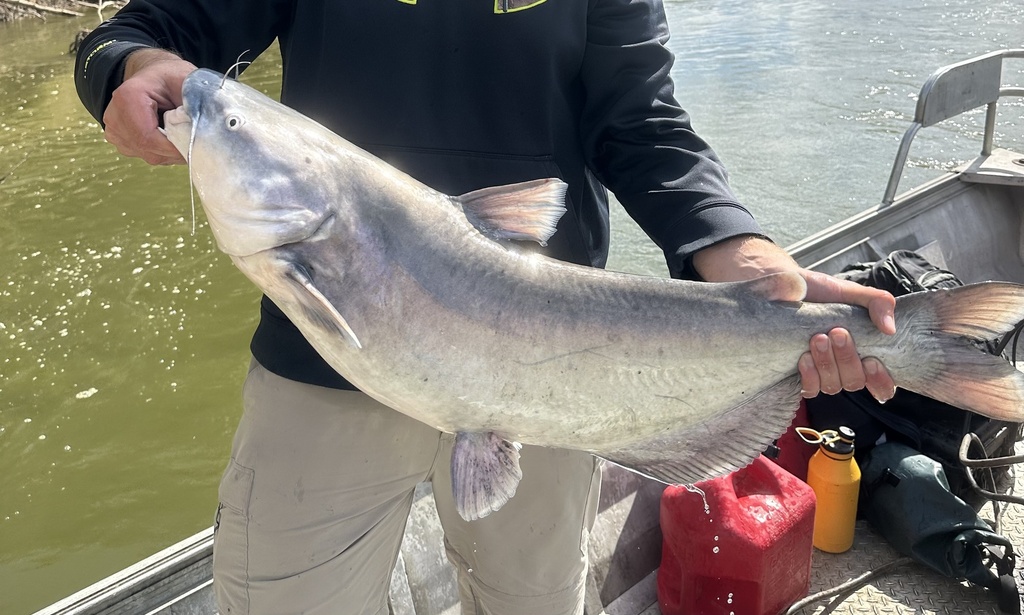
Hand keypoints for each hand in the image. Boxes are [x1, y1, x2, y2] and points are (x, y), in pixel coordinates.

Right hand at [102, 49, 196, 164]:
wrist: (154, 78)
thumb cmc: (170, 77)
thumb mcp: (187, 81)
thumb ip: (196, 102)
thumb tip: (207, 128)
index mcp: (128, 98)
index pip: (149, 138)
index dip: (175, 146)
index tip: (196, 143)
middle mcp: (115, 117)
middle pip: (150, 149)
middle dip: (176, 149)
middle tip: (193, 136)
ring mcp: (115, 131)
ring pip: (150, 155)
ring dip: (171, 150)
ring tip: (180, 131)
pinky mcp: (121, 141)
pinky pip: (148, 155)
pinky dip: (164, 150)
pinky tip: (169, 135)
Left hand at [692, 235, 896, 402]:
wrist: (782, 288)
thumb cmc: (819, 291)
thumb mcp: (850, 292)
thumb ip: (877, 302)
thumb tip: (890, 329)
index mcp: (863, 350)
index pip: (882, 383)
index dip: (882, 381)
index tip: (872, 361)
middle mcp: (844, 366)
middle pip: (855, 382)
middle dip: (847, 359)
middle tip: (837, 332)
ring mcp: (822, 372)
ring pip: (833, 387)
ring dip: (828, 364)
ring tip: (817, 338)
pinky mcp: (799, 374)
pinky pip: (809, 390)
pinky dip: (810, 376)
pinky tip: (804, 357)